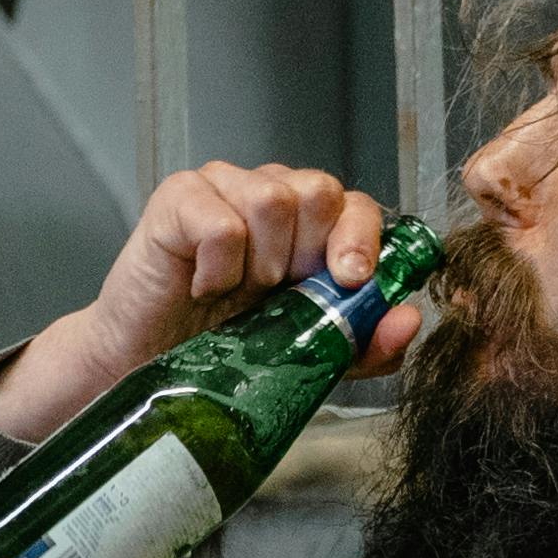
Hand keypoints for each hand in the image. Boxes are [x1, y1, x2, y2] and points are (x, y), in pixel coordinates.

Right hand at [0, 163, 426, 443]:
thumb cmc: (226, 353)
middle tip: (278, 292)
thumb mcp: (308, 358)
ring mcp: (222, 188)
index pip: (357, 205)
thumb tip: (409, 318)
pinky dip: (218, 265)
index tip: (350, 282)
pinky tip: (204, 287)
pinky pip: (220, 219)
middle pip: (319, 190)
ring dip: (261, 260)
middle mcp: (270, 194)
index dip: (362, 239)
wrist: (148, 369)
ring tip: (237, 292)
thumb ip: (363, 343)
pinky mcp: (178, 197)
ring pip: (272, 197)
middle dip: (308, 252)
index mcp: (309, 226)